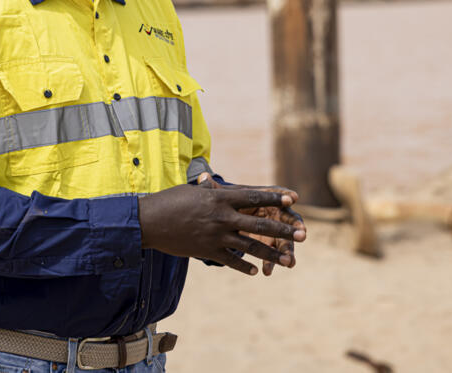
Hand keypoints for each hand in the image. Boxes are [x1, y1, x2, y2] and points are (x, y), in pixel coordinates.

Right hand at [138, 182, 305, 274]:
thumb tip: (209, 180)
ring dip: (271, 254)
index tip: (293, 200)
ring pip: (250, 245)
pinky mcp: (207, 251)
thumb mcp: (191, 191)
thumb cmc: (168, 201)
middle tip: (302, 235)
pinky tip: (256, 271)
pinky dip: (244, 266)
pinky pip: (231, 260)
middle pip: (258, 223)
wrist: (148, 222)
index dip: (274, 199)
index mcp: (219, 198)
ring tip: (288, 261)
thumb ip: (206, 190)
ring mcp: (215, 235)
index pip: (253, 197)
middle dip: (283, 230)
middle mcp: (222, 216)